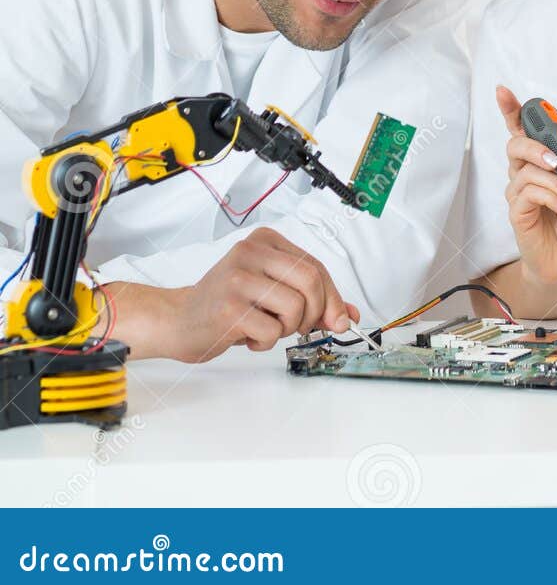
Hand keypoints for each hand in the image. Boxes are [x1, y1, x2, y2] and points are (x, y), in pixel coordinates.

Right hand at [105, 227, 360, 361]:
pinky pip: (272, 331)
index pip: (315, 266)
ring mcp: (238, 278)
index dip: (332, 297)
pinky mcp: (229, 308)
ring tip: (266, 328)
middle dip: (316, 313)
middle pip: (311, 282)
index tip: (337, 319)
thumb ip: (310, 299)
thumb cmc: (228, 305)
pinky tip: (247, 336)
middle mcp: (251, 253)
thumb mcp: (270, 292)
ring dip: (287, 329)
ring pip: (295, 307)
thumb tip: (349, 315)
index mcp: (264, 241)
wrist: (179, 320)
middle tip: (301, 327)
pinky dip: (266, 343)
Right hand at [496, 84, 556, 295]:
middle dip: (536, 146)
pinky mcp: (517, 211)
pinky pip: (529, 193)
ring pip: (526, 170)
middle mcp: (525, 173)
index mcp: (540, 161)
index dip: (512, 110)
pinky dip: (552, 197)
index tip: (503, 91)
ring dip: (554, 180)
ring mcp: (519, 192)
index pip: (522, 130)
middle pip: (516, 145)